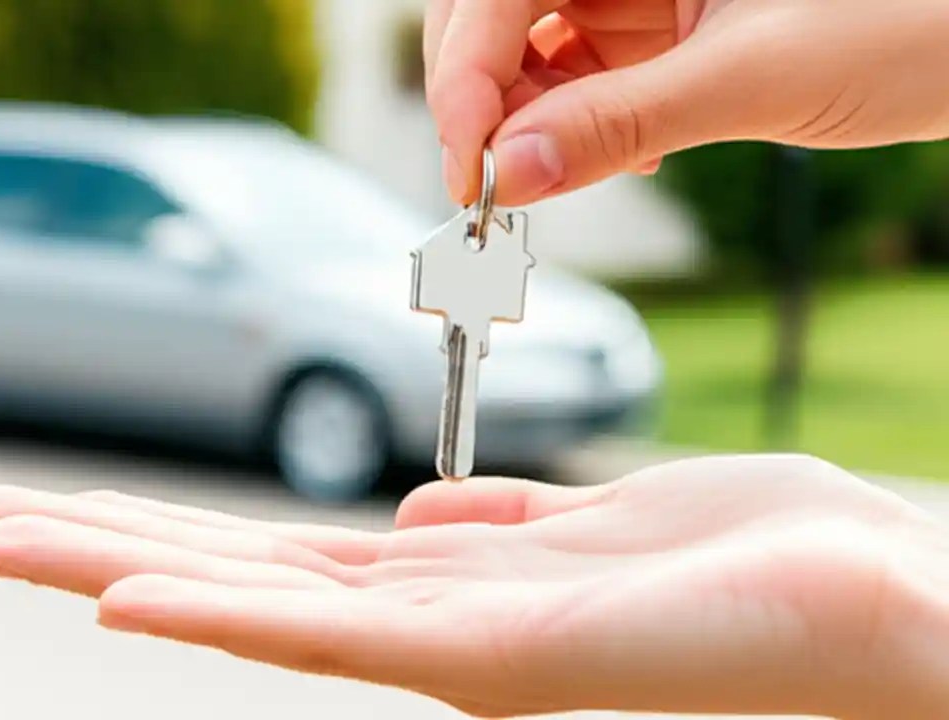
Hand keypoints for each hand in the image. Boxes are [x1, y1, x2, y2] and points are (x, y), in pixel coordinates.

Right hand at [0, 455, 948, 717]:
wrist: (868, 599)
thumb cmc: (740, 558)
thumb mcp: (590, 528)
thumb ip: (495, 527)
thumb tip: (413, 517)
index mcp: (450, 595)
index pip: (275, 560)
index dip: (162, 537)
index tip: (68, 515)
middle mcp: (430, 632)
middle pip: (231, 582)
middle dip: (97, 550)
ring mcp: (451, 652)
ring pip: (248, 605)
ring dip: (114, 573)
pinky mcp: (494, 657)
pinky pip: (331, 632)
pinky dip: (218, 616)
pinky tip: (127, 602)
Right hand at [428, 0, 948, 205]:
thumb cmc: (908, 20)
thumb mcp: (750, 76)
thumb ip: (617, 121)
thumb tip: (509, 171)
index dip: (465, 70)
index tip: (466, 157)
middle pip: (493, 15)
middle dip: (478, 96)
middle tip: (483, 178)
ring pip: (524, 52)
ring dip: (518, 121)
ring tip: (543, 176)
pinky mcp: (650, 34)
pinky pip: (573, 80)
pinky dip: (568, 129)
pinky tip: (603, 157)